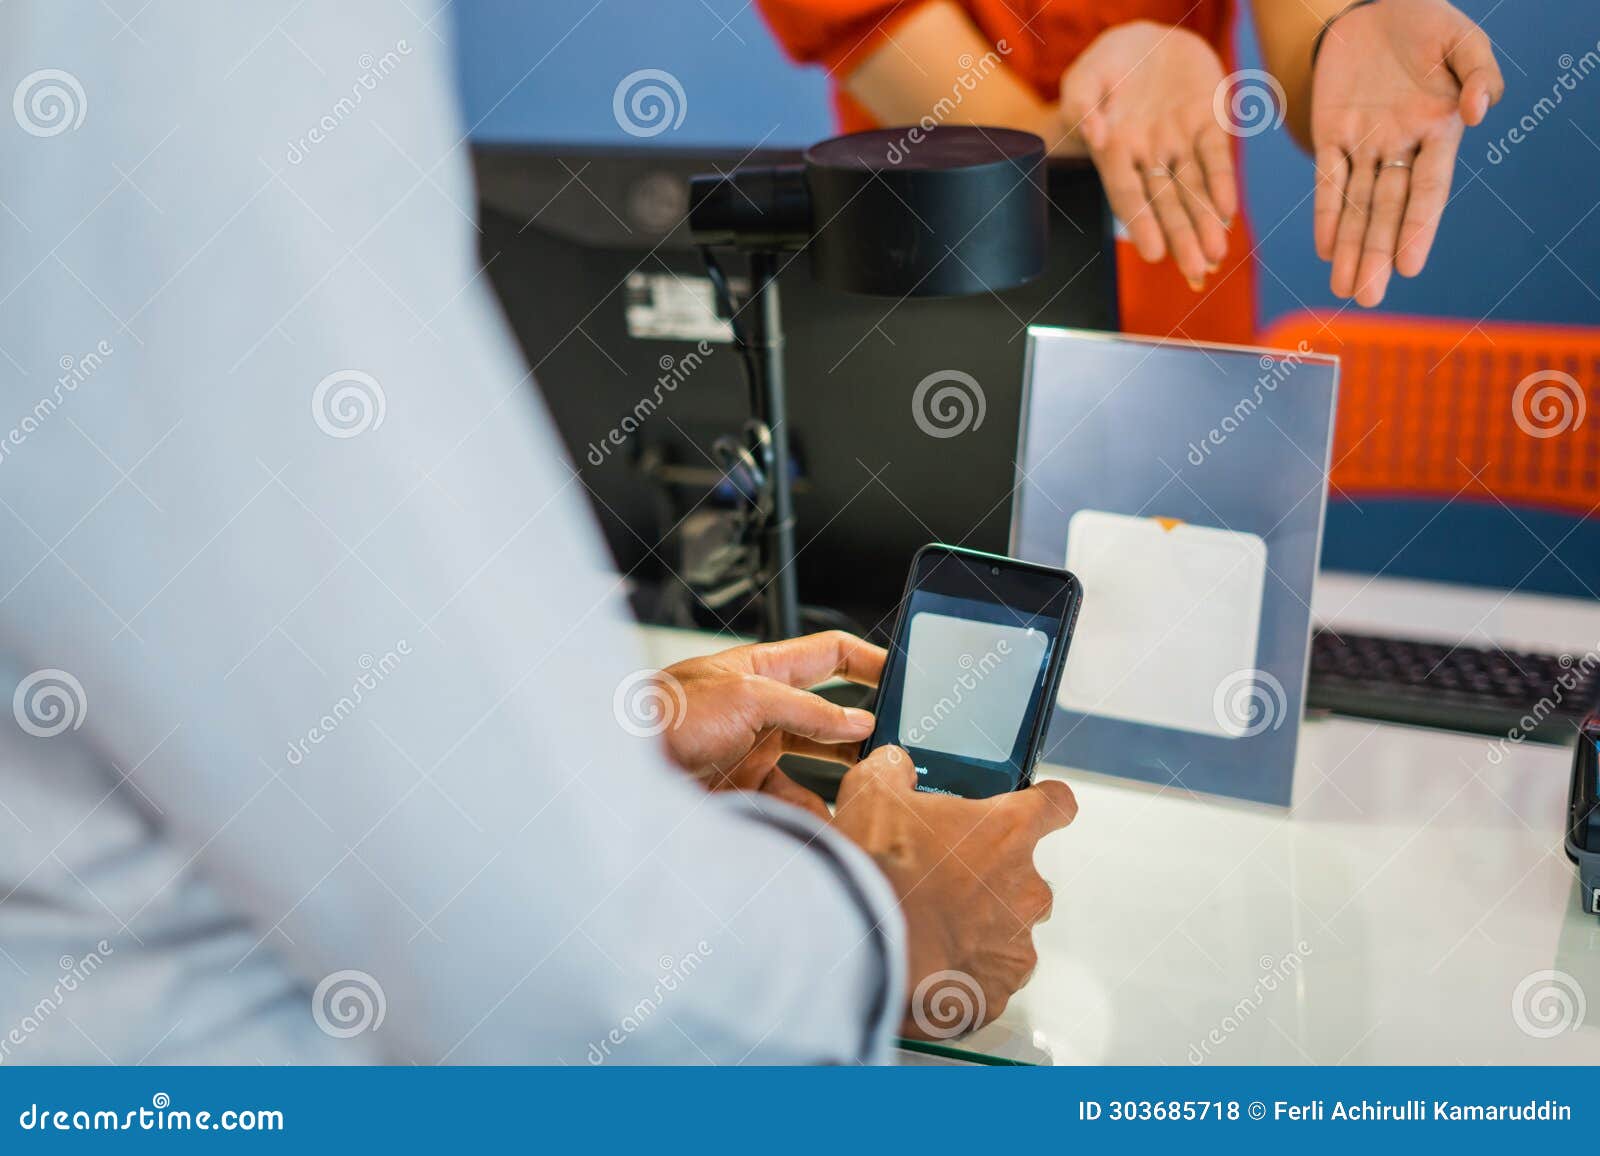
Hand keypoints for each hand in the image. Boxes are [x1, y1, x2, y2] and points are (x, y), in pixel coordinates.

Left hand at [655, 631, 884, 819]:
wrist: (618, 772)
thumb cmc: (664, 716)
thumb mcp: (747, 699)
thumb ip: (807, 710)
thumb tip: (859, 721)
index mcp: (763, 671)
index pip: (829, 655)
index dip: (870, 662)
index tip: (907, 675)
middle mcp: (763, 710)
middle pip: (830, 717)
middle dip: (863, 733)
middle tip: (896, 750)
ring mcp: (754, 753)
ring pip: (816, 768)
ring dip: (842, 783)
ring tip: (869, 797)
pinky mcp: (745, 794)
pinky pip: (792, 806)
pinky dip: (814, 819)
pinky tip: (833, 829)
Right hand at [831, 746, 1077, 1038]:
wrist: (858, 943)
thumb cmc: (875, 868)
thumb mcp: (873, 793)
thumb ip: (894, 771)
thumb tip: (896, 766)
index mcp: (1008, 833)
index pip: (1056, 806)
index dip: (1047, 806)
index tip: (1041, 807)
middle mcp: (1025, 890)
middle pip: (1025, 878)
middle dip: (990, 880)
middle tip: (941, 883)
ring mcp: (1014, 947)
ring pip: (1007, 934)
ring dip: (977, 931)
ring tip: (927, 930)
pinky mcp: (994, 994)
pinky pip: (986, 981)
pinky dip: (961, 976)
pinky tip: (925, 967)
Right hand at [1059, 21, 1236, 289]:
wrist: (1149, 38)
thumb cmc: (1109, 62)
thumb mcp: (1085, 75)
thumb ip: (1083, 104)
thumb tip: (1093, 136)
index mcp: (1115, 150)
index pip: (1128, 194)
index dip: (1142, 224)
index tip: (1153, 253)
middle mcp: (1148, 156)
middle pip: (1165, 203)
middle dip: (1181, 237)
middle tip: (1194, 270)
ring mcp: (1180, 143)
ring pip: (1194, 189)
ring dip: (1205, 222)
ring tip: (1215, 254)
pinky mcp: (1209, 125)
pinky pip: (1216, 158)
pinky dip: (1222, 183)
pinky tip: (1227, 211)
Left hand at [1311, 0, 1502, 305]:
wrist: (1375, 7)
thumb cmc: (1428, 23)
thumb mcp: (1463, 41)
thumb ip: (1479, 74)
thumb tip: (1480, 113)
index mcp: (1439, 131)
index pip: (1428, 190)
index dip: (1418, 229)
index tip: (1410, 266)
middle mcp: (1402, 147)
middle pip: (1388, 210)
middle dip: (1378, 254)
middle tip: (1369, 297)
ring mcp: (1366, 145)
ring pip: (1358, 205)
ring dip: (1351, 247)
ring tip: (1344, 288)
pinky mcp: (1332, 136)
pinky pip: (1328, 182)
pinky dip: (1326, 213)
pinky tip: (1326, 248)